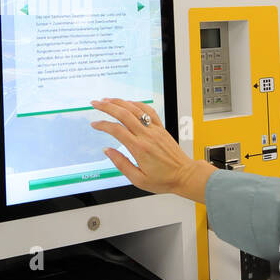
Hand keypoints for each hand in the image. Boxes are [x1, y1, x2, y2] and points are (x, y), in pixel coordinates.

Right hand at [90, 98, 215, 203]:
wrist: (184, 175)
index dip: (103, 125)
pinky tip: (129, 103)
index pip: (117, 130)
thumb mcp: (138, 179)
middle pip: (124, 114)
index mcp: (139, 148)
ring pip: (136, 109)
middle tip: (96, 103)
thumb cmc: (163, 179)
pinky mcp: (161, 129)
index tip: (95, 124)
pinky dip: (137, 104)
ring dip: (120, 102)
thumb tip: (107, 151)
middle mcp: (147, 136)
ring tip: (108, 100)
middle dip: (107, 107)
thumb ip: (121, 164)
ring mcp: (155, 130)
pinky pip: (149, 111)